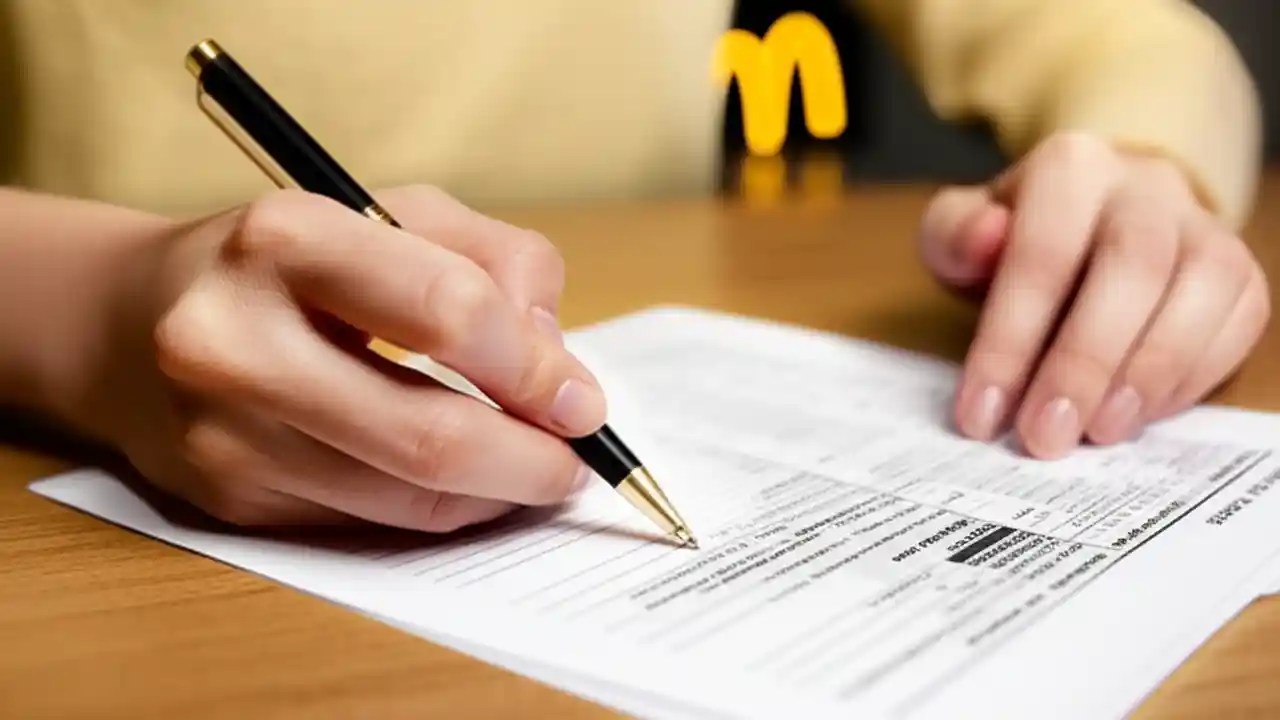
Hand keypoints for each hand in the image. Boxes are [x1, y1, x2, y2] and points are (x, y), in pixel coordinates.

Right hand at [90, 185, 603, 530]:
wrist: (127, 320)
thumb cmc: (288, 260)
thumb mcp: (393, 212)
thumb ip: (498, 260)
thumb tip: (558, 364)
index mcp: (284, 239)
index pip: (447, 312)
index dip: (534, 367)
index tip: (582, 399)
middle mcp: (234, 339)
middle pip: (429, 436)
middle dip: (530, 461)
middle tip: (577, 461)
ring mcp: (223, 433)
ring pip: (406, 499)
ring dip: (496, 495)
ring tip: (533, 469)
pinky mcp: (225, 499)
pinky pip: (370, 524)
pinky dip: (439, 509)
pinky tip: (465, 481)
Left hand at [919, 132, 1269, 457]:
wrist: (1094, 220)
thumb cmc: (1015, 239)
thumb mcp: (960, 233)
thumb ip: (955, 236)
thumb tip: (985, 240)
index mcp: (1071, 168)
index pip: (1042, 253)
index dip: (1010, 341)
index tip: (981, 414)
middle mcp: (1147, 186)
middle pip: (1134, 269)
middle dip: (1085, 364)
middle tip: (1045, 435)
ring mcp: (1204, 228)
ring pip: (1200, 291)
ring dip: (1148, 375)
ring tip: (1096, 432)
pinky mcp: (1240, 275)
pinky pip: (1236, 322)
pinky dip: (1190, 378)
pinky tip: (1137, 415)